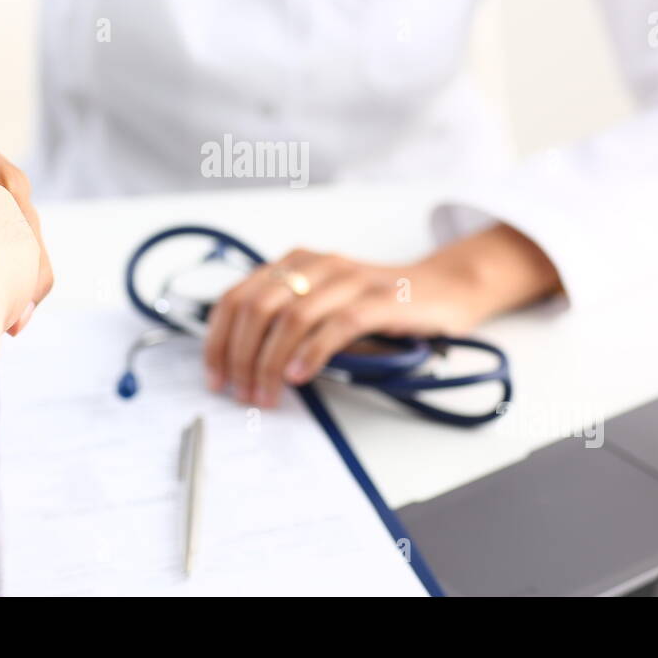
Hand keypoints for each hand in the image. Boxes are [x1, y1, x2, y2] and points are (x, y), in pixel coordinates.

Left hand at [203, 224, 560, 406]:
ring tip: (266, 394)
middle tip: (241, 393)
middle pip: (257, 308)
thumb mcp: (323, 309)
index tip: (214, 377)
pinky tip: (298, 376)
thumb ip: (286, 324)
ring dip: (270, 362)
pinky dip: (311, 353)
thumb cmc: (379, 306)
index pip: (236, 298)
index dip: (218, 341)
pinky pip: (337, 325)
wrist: (443, 290)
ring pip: (291, 317)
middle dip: (241, 357)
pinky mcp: (381, 300)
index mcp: (294, 263)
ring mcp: (350, 279)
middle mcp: (317, 264)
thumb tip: (241, 364)